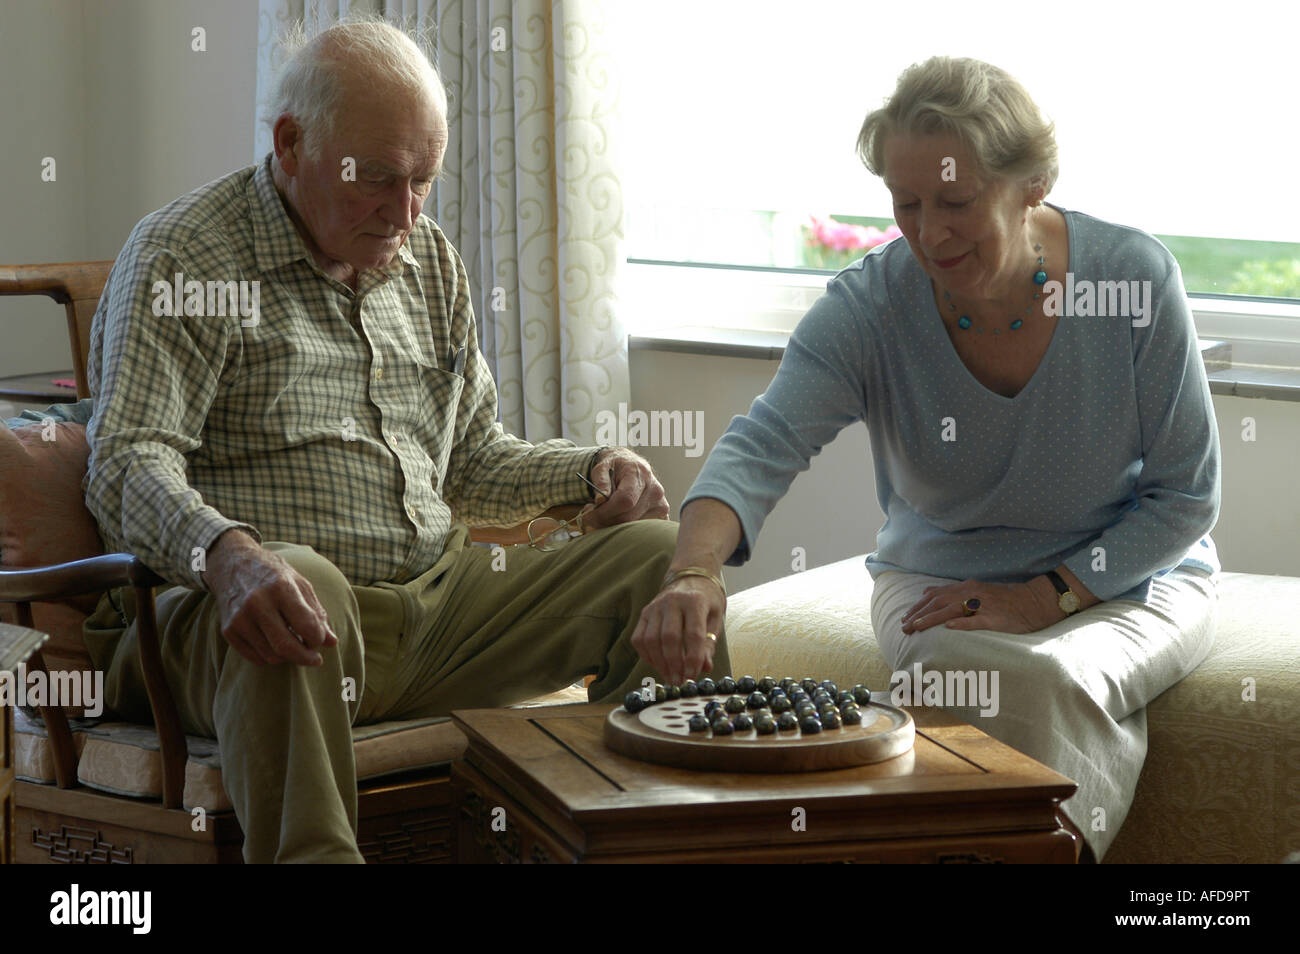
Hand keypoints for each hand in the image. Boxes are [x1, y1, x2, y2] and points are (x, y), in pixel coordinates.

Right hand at [201, 530, 338, 665]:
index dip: (318, 638)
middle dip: (306, 658)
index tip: (320, 639)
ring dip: (288, 657)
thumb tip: (332, 643)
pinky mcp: (228, 630)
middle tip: (315, 659)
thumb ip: (317, 613)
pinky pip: (255, 658)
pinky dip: (270, 657)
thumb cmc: (273, 574)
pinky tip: (276, 645)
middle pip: (286, 647)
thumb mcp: (300, 583)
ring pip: (271, 656)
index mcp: (280, 587)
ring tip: (294, 645)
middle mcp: (257, 603)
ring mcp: (240, 618)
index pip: (306, 626)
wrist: (232, 564)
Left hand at [579, 447, 668, 530]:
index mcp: (640, 475)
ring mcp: (661, 505)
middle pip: (628, 517)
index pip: (625, 500)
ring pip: (633, 526)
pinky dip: (625, 528)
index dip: (604, 512)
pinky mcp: (662, 515)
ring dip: (613, 525)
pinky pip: (641, 529)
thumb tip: (600, 500)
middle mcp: (655, 490)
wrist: (631, 464)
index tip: (588, 514)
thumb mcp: (602, 466)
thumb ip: (600, 481)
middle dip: (604, 520)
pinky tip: (616, 518)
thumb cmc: (615, 466)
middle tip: (590, 515)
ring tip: (603, 514)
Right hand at [630, 574, 723, 685]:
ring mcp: (655, 606)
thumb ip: (709, 643)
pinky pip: (639, 638)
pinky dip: (647, 655)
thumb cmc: (706, 601)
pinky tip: (658, 665)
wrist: (689, 578)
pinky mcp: (644, 613)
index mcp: (695, 601)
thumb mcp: (715, 618)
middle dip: (674, 664)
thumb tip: (705, 668)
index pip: (693, 634)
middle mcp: (672, 601)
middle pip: (669, 637)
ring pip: (652, 639)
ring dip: (660, 663)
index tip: (693, 676)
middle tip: (679, 681)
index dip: (693, 658)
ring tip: (670, 677)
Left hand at [900, 579, 1060, 635]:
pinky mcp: (995, 618)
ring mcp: (983, 606)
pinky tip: (949, 628)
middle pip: (938, 603)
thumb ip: (952, 592)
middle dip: (919, 615)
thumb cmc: (1004, 598)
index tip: (905, 618)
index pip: (935, 596)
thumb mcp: (976, 590)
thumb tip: (927, 592)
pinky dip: (962, 623)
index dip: (918, 607)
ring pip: (952, 610)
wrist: (1034, 601)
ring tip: (917, 627)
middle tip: (904, 627)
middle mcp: (971, 594)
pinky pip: (977, 620)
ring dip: (932, 619)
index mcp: (966, 588)